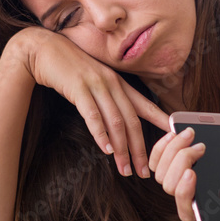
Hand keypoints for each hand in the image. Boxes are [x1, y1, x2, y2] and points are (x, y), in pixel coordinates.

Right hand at [7, 27, 169, 177]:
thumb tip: (117, 120)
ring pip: (115, 122)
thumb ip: (107, 96)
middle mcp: (112, 83)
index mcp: (118, 82)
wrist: (44, 49)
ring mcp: (96, 85)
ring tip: (125, 169)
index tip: (175, 137)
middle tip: (144, 171)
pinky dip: (101, 134)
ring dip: (121, 149)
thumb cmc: (68, 67)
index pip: (145, 104)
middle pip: (132, 120)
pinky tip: (105, 150)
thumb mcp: (94, 79)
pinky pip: (93, 115)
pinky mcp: (78, 89)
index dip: (160, 121)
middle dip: (140, 149)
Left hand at [149, 126, 219, 220]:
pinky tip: (176, 132)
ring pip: (161, 172)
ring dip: (172, 150)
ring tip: (192, 134)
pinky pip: (157, 158)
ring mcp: (179, 179)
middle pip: (170, 186)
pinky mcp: (173, 163)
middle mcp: (191, 195)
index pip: (186, 212)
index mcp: (210, 206)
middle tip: (201, 147)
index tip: (192, 175)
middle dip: (181, 163)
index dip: (184, 195)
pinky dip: (163, 145)